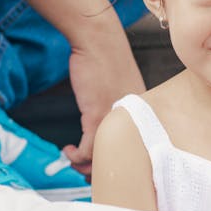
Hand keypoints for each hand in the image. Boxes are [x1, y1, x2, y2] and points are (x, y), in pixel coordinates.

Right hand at [64, 27, 145, 171]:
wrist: (98, 39)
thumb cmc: (107, 58)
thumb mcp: (120, 85)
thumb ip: (118, 105)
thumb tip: (107, 121)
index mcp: (141, 114)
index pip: (136, 150)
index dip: (118, 162)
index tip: (101, 164)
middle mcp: (132, 121)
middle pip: (121, 159)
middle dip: (100, 170)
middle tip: (85, 171)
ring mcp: (115, 120)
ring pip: (102, 159)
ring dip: (84, 166)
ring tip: (75, 160)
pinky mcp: (96, 116)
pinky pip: (87, 151)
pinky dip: (76, 157)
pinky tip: (69, 151)